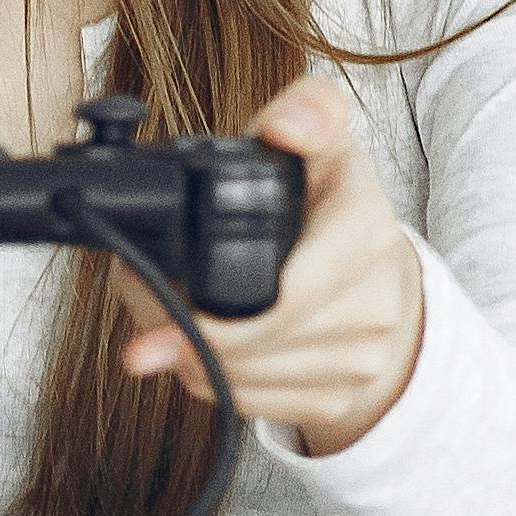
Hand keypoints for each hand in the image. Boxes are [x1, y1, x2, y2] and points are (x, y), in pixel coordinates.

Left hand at [118, 72, 423, 454]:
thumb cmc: (331, 204)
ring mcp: (361, 359)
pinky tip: (197, 348)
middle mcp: (376, 302)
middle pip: (256, 341)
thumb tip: (283, 126)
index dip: (221, 314)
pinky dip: (210, 380)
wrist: (379, 278)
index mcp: (368, 230)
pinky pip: (252, 404)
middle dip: (181, 326)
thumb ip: (306, 111)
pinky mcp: (339, 400)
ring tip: (162, 318)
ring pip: (245, 378)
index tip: (160, 314)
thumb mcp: (322, 141)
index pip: (292, 292)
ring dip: (186, 355)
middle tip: (137, 295)